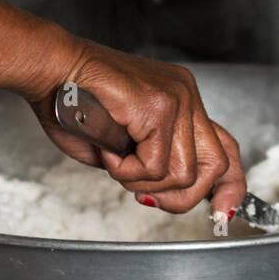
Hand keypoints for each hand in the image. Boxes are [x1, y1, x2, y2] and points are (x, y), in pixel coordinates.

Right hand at [31, 40, 246, 216]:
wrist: (49, 68)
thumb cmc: (71, 99)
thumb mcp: (120, 139)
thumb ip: (148, 160)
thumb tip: (162, 192)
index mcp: (181, 100)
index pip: (225, 147)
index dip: (229, 185)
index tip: (221, 212)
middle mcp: (186, 95)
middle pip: (218, 164)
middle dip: (184, 196)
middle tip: (146, 196)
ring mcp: (177, 98)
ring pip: (184, 172)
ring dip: (143, 181)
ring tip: (115, 160)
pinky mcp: (158, 105)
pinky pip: (154, 165)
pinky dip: (126, 171)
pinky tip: (107, 150)